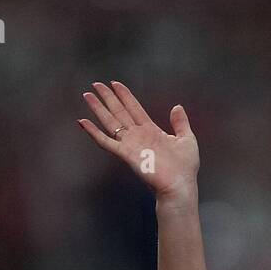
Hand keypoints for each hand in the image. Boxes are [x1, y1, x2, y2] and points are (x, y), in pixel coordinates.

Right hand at [77, 81, 198, 201]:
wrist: (180, 186)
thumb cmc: (185, 168)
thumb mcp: (187, 140)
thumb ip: (181, 123)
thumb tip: (177, 107)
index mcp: (152, 131)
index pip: (135, 108)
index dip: (125, 96)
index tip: (115, 83)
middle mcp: (138, 136)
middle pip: (119, 112)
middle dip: (108, 97)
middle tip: (96, 84)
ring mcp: (131, 145)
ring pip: (110, 122)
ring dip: (98, 108)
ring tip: (87, 95)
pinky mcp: (126, 154)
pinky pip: (106, 142)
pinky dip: (93, 132)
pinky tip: (83, 122)